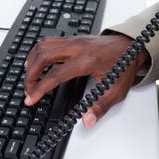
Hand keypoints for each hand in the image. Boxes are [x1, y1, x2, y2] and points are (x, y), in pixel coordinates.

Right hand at [23, 34, 148, 126]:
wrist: (130, 45)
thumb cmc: (123, 65)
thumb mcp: (116, 90)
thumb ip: (100, 106)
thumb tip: (87, 120)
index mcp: (87, 60)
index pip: (56, 74)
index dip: (40, 88)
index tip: (31, 99)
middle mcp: (78, 47)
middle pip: (44, 56)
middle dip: (31, 75)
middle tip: (27, 91)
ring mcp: (74, 40)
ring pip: (43, 45)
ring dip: (31, 60)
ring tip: (27, 77)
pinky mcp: (72, 38)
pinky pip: (49, 40)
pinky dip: (37, 51)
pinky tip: (35, 61)